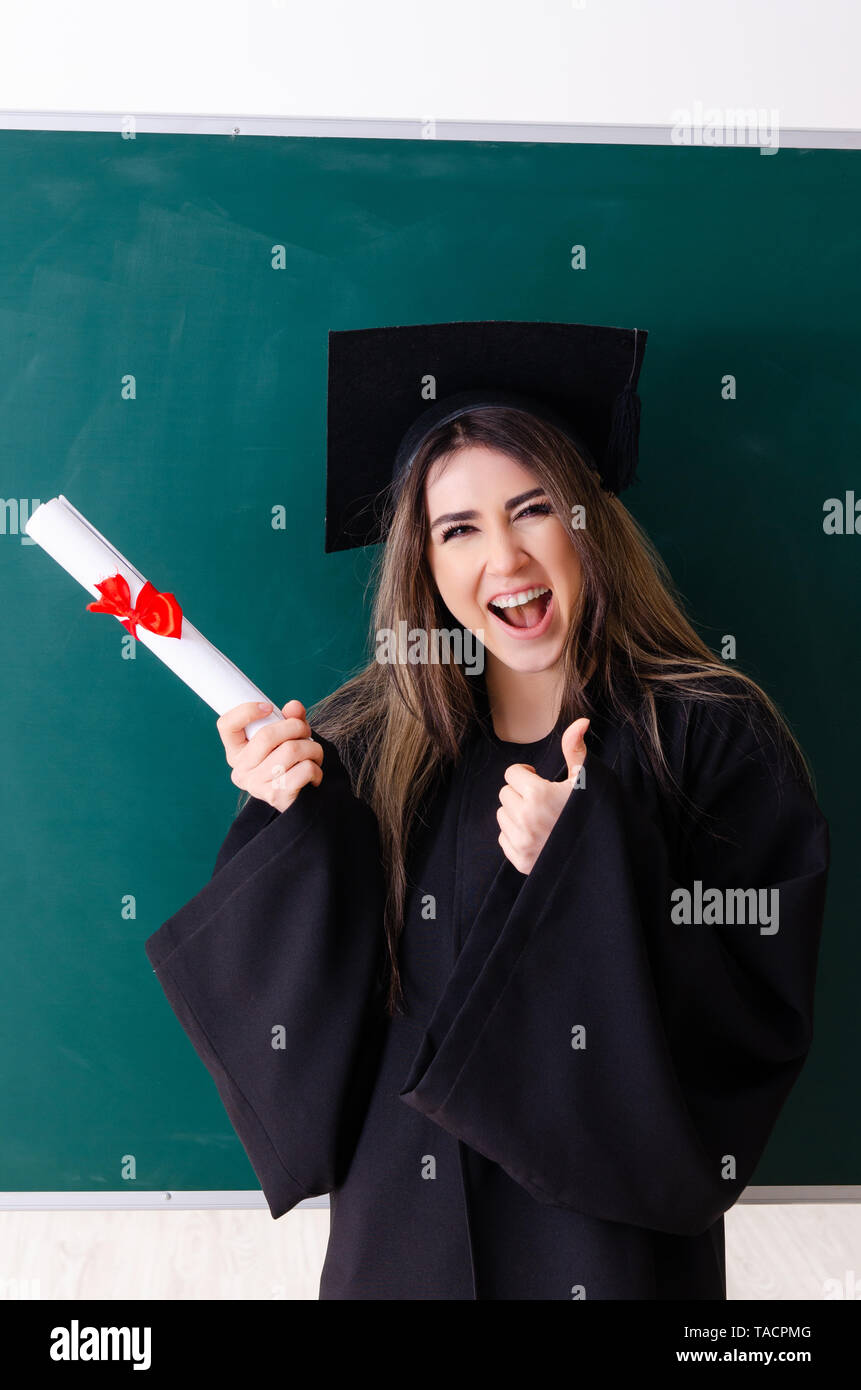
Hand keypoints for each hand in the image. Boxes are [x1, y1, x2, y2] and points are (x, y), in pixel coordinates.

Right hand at [216, 698, 323, 812]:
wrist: (296, 801)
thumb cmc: (288, 764)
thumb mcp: (285, 738)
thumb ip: (289, 719)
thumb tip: (294, 707)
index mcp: (236, 752)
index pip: (226, 725)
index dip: (245, 711)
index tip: (267, 707)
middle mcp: (241, 769)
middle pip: (267, 735)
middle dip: (296, 727)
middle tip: (306, 732)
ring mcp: (256, 784)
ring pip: (291, 750)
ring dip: (312, 748)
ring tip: (314, 754)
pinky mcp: (276, 796)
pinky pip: (304, 769)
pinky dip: (316, 768)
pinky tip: (313, 774)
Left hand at [496, 718, 589, 874]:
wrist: (602, 853)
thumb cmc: (593, 811)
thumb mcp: (586, 779)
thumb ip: (575, 749)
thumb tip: (581, 721)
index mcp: (538, 795)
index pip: (512, 774)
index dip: (527, 776)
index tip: (541, 782)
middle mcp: (525, 820)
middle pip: (505, 794)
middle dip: (521, 793)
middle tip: (542, 801)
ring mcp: (522, 843)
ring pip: (502, 815)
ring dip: (516, 813)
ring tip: (541, 817)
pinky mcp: (520, 861)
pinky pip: (504, 838)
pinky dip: (516, 835)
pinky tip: (538, 835)